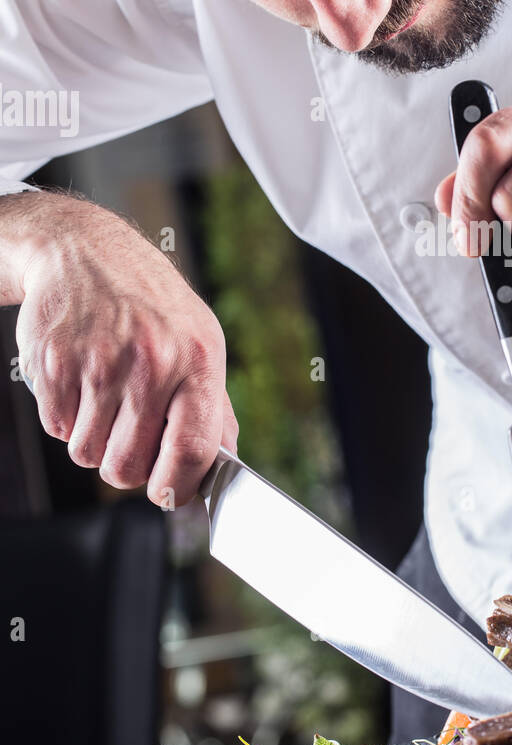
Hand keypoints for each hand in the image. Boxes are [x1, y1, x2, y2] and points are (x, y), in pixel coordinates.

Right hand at [3, 193, 236, 506]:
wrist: (86, 251)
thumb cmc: (151, 305)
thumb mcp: (200, 341)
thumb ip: (213, 408)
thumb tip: (224, 468)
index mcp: (198, 359)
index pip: (193, 450)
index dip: (176, 487)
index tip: (166, 493)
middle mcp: (151, 360)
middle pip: (126, 466)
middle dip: (124, 465)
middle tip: (125, 437)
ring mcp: (99, 361)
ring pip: (86, 452)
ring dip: (91, 439)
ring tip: (103, 397)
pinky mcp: (54, 362)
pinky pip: (55, 429)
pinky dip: (63, 418)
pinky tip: (78, 381)